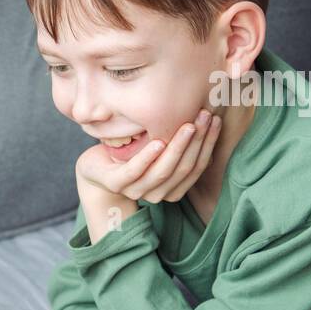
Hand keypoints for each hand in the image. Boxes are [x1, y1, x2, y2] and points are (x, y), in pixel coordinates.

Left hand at [76, 109, 220, 203]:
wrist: (94, 166)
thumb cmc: (131, 154)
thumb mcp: (158, 147)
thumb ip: (178, 141)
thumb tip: (209, 115)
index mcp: (172, 188)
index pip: (197, 166)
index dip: (208, 144)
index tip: (216, 120)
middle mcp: (157, 194)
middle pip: (184, 167)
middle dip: (197, 141)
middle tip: (205, 116)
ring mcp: (135, 191)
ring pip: (163, 171)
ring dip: (178, 147)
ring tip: (188, 125)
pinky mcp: (115, 184)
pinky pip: (135, 171)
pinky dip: (148, 157)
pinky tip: (158, 141)